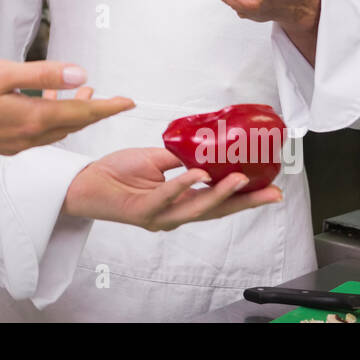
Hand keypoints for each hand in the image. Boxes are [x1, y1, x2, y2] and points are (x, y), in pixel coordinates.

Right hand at [0, 60, 132, 154]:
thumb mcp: (3, 73)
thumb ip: (44, 74)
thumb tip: (81, 75)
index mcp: (33, 119)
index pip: (82, 114)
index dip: (108, 107)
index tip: (128, 102)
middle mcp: (29, 137)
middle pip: (72, 125)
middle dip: (93, 111)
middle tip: (110, 98)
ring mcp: (15, 144)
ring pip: (55, 130)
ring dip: (72, 114)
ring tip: (80, 93)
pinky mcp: (3, 144)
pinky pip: (38, 132)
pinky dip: (51, 118)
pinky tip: (43, 101)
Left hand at [61, 147, 281, 228]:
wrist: (86, 182)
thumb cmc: (118, 172)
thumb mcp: (156, 159)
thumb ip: (181, 157)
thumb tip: (204, 144)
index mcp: (181, 202)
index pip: (219, 200)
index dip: (246, 196)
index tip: (272, 189)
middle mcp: (174, 213)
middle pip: (217, 210)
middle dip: (246, 201)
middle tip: (272, 194)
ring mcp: (160, 215)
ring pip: (196, 207)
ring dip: (220, 193)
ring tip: (241, 180)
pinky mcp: (143, 211)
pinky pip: (167, 197)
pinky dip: (184, 185)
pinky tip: (199, 176)